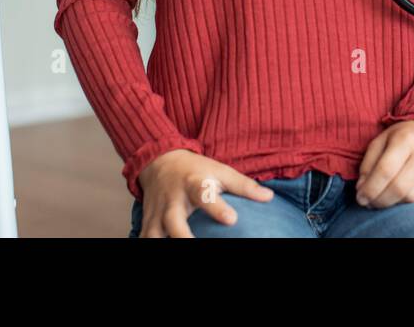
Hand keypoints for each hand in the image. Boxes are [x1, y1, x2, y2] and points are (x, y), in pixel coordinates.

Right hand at [136, 149, 274, 237]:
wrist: (158, 160)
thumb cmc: (196, 169)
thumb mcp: (221, 171)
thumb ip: (244, 186)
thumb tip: (269, 198)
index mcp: (194, 184)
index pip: (205, 195)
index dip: (218, 208)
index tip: (232, 219)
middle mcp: (173, 200)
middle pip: (174, 221)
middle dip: (183, 236)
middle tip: (195, 246)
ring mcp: (157, 212)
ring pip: (153, 235)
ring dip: (160, 243)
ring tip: (174, 254)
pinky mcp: (147, 221)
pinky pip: (144, 238)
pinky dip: (149, 244)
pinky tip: (158, 249)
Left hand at [354, 120, 413, 208]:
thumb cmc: (400, 138)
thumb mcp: (380, 142)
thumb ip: (368, 165)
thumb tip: (363, 191)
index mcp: (406, 138)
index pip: (385, 171)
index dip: (370, 189)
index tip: (360, 198)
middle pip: (399, 187)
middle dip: (380, 200)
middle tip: (369, 203)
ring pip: (411, 197)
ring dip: (393, 203)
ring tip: (383, 198)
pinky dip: (408, 200)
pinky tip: (401, 194)